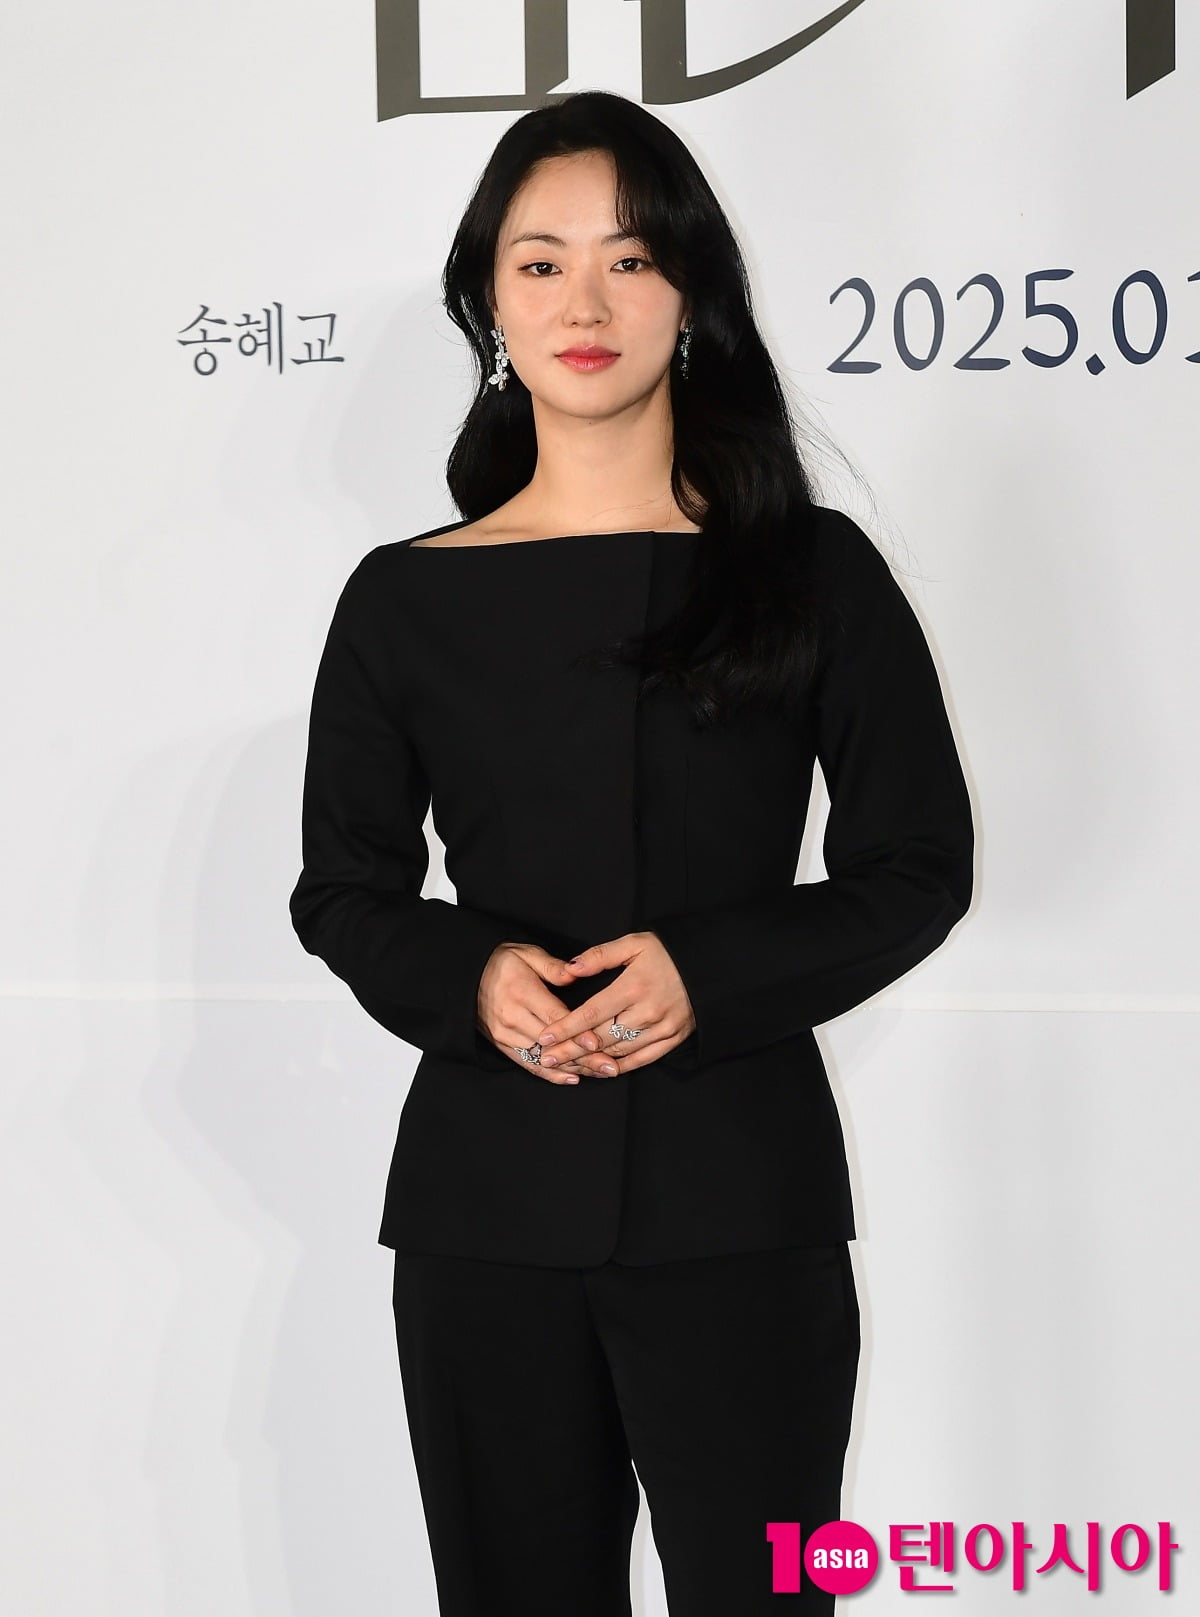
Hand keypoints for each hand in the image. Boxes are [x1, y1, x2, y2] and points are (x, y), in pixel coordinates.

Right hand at [477, 942, 624, 1084]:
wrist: (467, 976)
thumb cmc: (502, 962)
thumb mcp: (527, 954)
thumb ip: (553, 966)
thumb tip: (576, 973)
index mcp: (522, 993)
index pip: (554, 1017)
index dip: (576, 1031)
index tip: (596, 1043)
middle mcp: (513, 1017)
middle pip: (553, 1043)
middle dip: (583, 1056)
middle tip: (610, 1066)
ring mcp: (506, 1035)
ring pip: (544, 1058)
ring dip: (573, 1067)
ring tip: (600, 1073)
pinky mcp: (502, 1045)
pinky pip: (528, 1064)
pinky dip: (551, 1075)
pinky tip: (573, 1078)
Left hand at [531, 931, 695, 1076]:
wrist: (710, 964)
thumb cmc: (668, 952)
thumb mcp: (634, 943)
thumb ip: (600, 956)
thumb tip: (570, 969)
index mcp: (633, 987)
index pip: (590, 1014)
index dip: (565, 1028)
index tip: (544, 1038)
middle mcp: (646, 1012)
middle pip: (600, 1038)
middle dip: (570, 1050)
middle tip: (545, 1058)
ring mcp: (662, 1028)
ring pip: (619, 1052)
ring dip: (590, 1062)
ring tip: (567, 1066)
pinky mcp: (674, 1038)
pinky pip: (643, 1059)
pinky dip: (621, 1067)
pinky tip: (601, 1070)